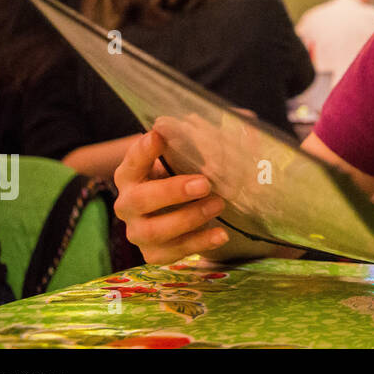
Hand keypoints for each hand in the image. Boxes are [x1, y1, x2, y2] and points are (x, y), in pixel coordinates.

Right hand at [112, 128, 229, 264]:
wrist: (184, 214)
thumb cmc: (185, 176)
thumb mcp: (189, 156)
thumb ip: (209, 138)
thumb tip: (245, 120)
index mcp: (131, 174)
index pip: (132, 161)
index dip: (143, 150)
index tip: (159, 135)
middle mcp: (128, 203)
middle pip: (140, 200)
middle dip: (172, 191)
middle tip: (204, 183)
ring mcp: (138, 231)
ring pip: (154, 231)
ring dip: (189, 218)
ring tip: (219, 204)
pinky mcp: (153, 253)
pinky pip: (172, 253)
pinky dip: (198, 243)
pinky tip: (221, 233)